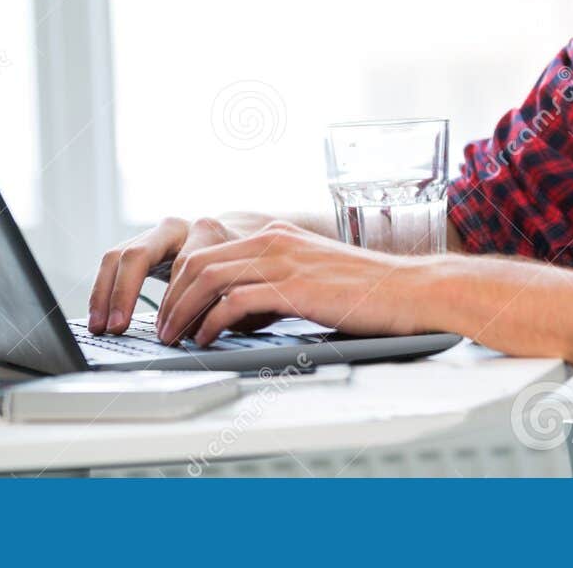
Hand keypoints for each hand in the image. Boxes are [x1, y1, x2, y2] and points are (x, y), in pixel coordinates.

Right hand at [88, 216, 251, 333]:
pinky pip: (112, 264)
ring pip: (117, 257)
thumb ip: (224, 302)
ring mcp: (154, 234)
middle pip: (138, 254)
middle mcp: (176, 228)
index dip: (173, 305)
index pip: (181, 266)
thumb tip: (200, 332)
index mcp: (205, 232)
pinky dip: (103, 292)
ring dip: (103, 294)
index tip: (166, 336)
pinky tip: (98, 318)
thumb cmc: (239, 268)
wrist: (235, 239)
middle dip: (125, 294)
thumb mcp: (241, 283)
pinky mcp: (140, 247)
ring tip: (97, 327)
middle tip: (117, 328)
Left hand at [155, 221, 435, 345]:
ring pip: (208, 277)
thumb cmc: (366, 290)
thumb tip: (236, 312)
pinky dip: (211, 322)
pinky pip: (234, 301)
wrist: (410, 288)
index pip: (207, 250)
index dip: (179, 282)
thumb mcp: (308, 276)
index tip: (169, 308)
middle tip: (162, 327)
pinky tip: (207, 339)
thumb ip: (273, 284)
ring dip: (182, 311)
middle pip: (197, 260)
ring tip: (174, 337)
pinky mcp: (293, 286)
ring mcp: (283, 260)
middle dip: (171, 297)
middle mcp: (273, 240)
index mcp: (275, 234)